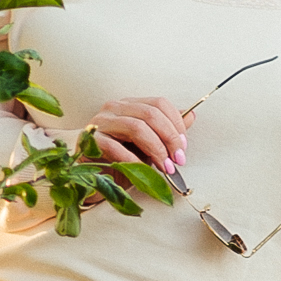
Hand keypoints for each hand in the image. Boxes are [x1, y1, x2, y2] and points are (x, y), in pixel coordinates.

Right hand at [71, 93, 191, 186]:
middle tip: (178, 159)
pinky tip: (142, 170)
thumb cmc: (118, 160)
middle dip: (170, 138)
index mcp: (129, 105)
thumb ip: (166, 130)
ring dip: (156, 149)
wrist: (89, 177)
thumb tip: (190, 115)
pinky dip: (133, 160)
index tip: (183, 147)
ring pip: (136, 126)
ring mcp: (100, 122)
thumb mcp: (148, 146)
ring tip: (165, 167)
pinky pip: (115, 146)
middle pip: (150, 113)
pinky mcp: (90, 140)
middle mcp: (114, 109)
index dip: (176, 124)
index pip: (159, 103)